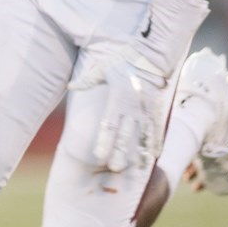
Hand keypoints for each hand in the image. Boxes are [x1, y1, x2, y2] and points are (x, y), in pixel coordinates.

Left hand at [70, 41, 166, 172]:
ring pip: (142, 135)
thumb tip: (70, 86)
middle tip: (115, 168)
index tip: (99, 156)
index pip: (108, 124)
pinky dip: (156, 141)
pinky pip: (157, 128)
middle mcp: (132, 107)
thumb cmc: (120, 62)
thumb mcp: (101, 68)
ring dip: (140, 152)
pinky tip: (154, 155)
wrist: (148, 56)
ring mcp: (145, 109)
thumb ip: (87, 80)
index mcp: (117, 98)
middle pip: (125, 134)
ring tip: (137, 169)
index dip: (104, 141)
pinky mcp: (155, 109)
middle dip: (120, 152)